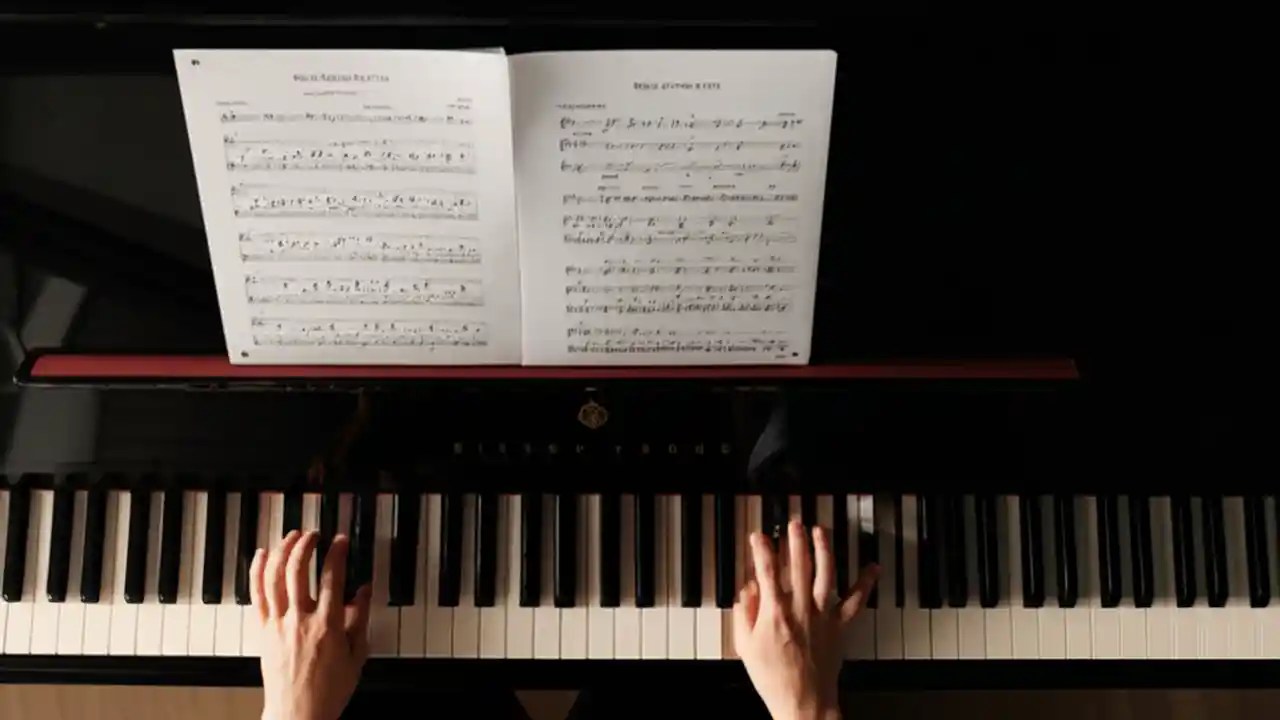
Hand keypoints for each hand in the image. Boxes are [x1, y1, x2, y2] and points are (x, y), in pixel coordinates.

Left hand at [252, 530, 371, 719]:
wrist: (298, 714)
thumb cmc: (329, 690)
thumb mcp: (357, 655)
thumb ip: (361, 619)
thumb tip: (365, 591)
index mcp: (327, 626)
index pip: (331, 578)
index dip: (337, 553)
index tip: (340, 541)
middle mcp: (300, 620)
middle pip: (298, 570)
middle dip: (306, 545)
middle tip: (314, 535)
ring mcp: (278, 625)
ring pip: (274, 577)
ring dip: (282, 551)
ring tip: (291, 537)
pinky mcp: (263, 631)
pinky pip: (257, 594)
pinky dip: (257, 570)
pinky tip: (263, 555)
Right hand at [733, 520, 878, 719]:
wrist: (802, 701)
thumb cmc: (773, 677)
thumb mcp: (744, 646)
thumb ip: (743, 613)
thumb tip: (748, 590)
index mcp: (774, 612)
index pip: (766, 570)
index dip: (761, 549)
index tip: (758, 536)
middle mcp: (800, 608)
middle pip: (798, 564)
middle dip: (795, 539)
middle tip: (794, 523)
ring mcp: (822, 615)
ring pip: (825, 573)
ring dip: (824, 548)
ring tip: (821, 530)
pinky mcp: (840, 626)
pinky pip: (855, 601)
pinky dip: (865, 583)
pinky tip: (872, 568)